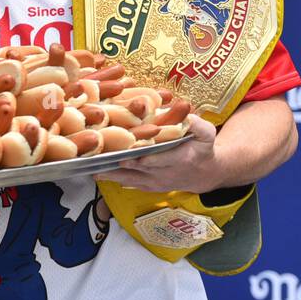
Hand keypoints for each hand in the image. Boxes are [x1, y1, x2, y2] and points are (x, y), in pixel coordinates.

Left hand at [96, 115, 221, 193]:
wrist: (204, 173)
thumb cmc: (202, 148)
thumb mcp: (206, 133)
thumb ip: (198, 124)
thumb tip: (185, 113)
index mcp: (181, 158)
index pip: (161, 159)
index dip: (145, 158)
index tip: (129, 154)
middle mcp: (166, 173)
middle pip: (140, 170)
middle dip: (121, 164)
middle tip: (103, 158)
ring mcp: (156, 182)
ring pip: (131, 179)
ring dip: (112, 175)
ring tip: (94, 169)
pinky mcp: (148, 186)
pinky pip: (129, 184)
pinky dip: (114, 180)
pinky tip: (98, 174)